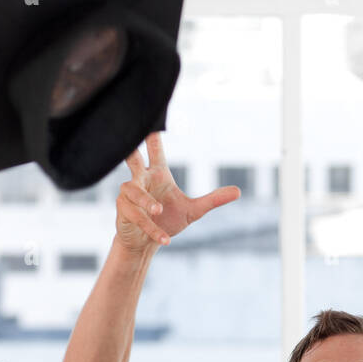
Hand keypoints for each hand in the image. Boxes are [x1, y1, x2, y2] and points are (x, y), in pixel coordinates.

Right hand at [115, 133, 240, 253]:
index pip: (155, 149)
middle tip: (129, 139)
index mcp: (158, 173)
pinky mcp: (124, 211)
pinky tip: (164, 239)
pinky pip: (138, 217)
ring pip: (136, 192)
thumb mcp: (194, 211)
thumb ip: (213, 200)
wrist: (146, 243)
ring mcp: (129, 194)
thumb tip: (238, 191)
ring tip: (159, 211)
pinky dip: (152, 228)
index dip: (154, 135)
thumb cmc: (167, 221)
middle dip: (131, 148)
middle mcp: (141, 179)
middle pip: (132, 158)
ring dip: (147, 201)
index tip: (153, 118)